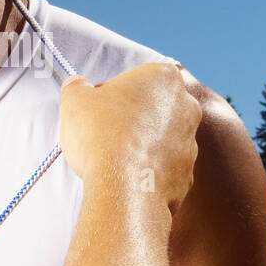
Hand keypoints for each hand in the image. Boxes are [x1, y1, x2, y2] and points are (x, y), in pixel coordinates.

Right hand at [58, 63, 201, 210]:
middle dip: (130, 117)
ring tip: (112, 157)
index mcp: (163, 77)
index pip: (135, 78)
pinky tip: (126, 175)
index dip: (111, 94)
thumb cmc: (102, 136)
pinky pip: (163, 167)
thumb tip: (77, 85)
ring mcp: (190, 142)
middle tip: (103, 132)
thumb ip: (77, 87)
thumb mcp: (75, 100)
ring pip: (160, 137)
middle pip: (151, 106)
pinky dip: (147, 170)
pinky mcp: (187, 173)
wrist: (123, 188)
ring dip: (140, 143)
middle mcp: (186, 106)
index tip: (97, 109)